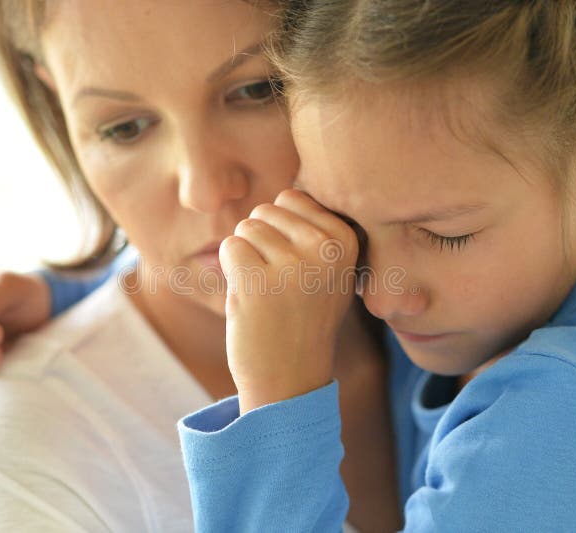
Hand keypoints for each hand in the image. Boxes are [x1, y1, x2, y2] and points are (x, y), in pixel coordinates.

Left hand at [220, 189, 358, 412]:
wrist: (290, 379)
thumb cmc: (302, 318)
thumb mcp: (328, 271)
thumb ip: (315, 230)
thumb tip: (290, 190)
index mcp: (345, 240)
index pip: (293, 198)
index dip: (282, 231)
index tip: (296, 267)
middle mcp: (324, 249)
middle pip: (266, 210)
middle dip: (262, 242)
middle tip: (278, 285)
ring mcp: (293, 265)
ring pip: (246, 228)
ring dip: (246, 258)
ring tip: (266, 294)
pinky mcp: (259, 282)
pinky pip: (230, 247)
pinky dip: (230, 270)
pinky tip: (249, 298)